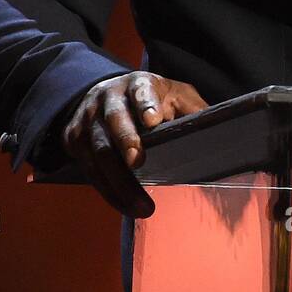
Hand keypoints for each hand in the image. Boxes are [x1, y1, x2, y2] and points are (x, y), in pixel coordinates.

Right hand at [62, 72, 206, 218]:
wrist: (103, 95)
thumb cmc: (150, 99)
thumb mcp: (175, 95)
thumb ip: (193, 108)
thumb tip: (217, 130)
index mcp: (137, 83)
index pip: (141, 89)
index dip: (146, 103)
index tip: (154, 120)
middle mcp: (108, 98)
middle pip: (114, 119)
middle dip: (126, 140)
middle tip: (137, 162)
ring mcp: (87, 120)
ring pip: (99, 151)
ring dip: (120, 182)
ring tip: (143, 207)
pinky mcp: (74, 141)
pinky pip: (91, 171)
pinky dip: (110, 192)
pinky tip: (128, 207)